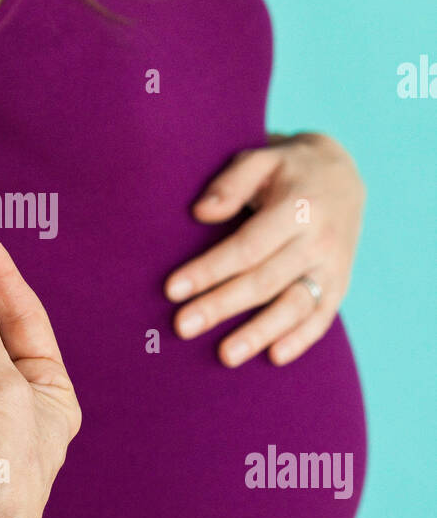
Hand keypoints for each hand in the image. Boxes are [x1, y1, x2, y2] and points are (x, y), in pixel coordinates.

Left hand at [165, 133, 365, 366]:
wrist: (343, 177)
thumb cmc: (287, 170)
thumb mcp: (261, 160)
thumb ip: (231, 183)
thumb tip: (201, 213)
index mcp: (298, 208)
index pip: (247, 247)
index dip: (210, 270)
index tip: (173, 289)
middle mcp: (319, 240)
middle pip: (265, 281)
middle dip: (221, 306)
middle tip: (183, 327)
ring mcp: (333, 266)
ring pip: (295, 306)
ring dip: (260, 333)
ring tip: (225, 355)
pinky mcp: (341, 285)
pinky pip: (322, 318)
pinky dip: (300, 340)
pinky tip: (273, 357)